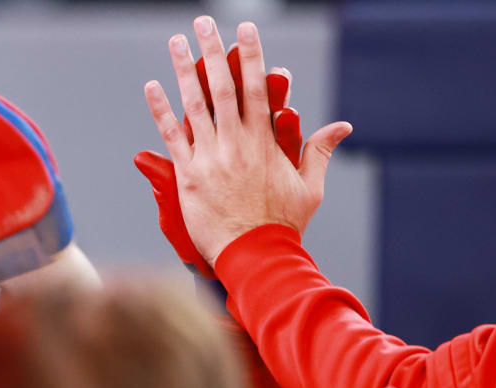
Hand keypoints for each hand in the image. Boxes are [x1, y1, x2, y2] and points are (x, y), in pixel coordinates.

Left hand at [143, 18, 352, 266]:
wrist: (254, 256)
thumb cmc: (282, 224)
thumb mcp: (309, 186)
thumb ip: (318, 151)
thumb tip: (342, 126)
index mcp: (265, 142)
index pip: (257, 88)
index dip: (250, 56)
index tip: (245, 31)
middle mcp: (235, 143)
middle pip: (223, 87)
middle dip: (213, 52)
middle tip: (204, 22)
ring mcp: (209, 157)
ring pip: (194, 105)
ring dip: (184, 70)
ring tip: (176, 41)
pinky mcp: (187, 176)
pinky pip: (171, 136)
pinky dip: (161, 110)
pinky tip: (152, 86)